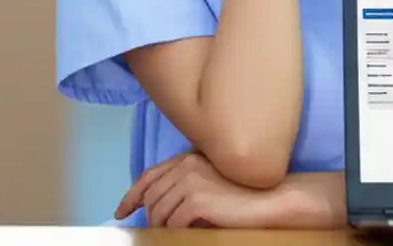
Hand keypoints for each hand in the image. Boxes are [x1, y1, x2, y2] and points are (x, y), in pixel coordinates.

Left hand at [116, 151, 346, 228]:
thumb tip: (157, 207)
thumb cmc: (244, 194)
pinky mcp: (196, 199)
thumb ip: (186, 186)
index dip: (131, 195)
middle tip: (158, 232)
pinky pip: (173, 223)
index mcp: (188, 158)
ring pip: (158, 212)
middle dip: (150, 217)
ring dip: (164, 227)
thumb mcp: (210, 183)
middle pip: (151, 197)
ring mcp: (191, 181)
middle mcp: (186, 165)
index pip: (149, 176)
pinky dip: (177, 233)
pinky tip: (189, 233)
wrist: (271, 199)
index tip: (121, 211)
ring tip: (178, 233)